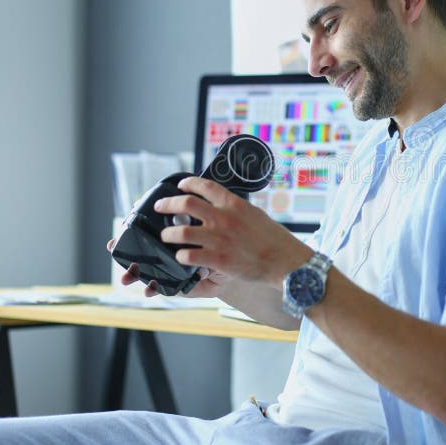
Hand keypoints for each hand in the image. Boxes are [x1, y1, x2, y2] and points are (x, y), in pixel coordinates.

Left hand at [152, 176, 309, 288]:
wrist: (285, 261)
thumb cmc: (274, 239)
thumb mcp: (254, 214)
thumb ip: (235, 209)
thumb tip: (220, 205)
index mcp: (234, 204)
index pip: (204, 185)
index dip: (188, 183)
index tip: (180, 185)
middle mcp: (224, 218)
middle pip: (185, 204)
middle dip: (167, 204)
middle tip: (160, 207)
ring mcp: (219, 239)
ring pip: (180, 232)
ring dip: (169, 234)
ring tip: (166, 236)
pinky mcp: (218, 260)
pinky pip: (188, 255)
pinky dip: (180, 256)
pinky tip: (181, 257)